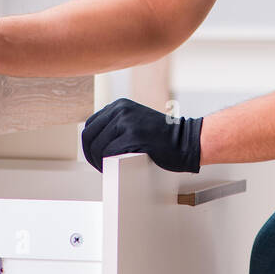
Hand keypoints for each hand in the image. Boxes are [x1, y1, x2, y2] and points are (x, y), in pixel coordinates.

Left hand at [80, 98, 201, 172]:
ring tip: (107, 168)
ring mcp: (127, 121)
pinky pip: (109, 153)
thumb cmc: (161, 138)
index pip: (90, 125)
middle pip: (89, 136)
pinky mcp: (133, 135)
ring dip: (98, 162)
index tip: (96, 155)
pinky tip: (115, 167)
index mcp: (119, 105)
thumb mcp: (134, 121)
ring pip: (97, 146)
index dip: (89, 144)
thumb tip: (92, 141)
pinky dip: (108, 164)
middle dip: (90, 155)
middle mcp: (121, 109)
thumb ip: (115, 125)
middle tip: (98, 166)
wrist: (185, 141)